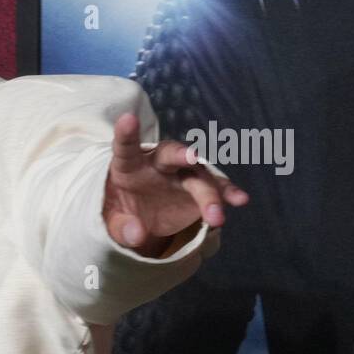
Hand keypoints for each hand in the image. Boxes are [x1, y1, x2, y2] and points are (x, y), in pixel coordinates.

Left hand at [103, 112, 247, 257]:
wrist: (143, 221)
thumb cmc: (123, 213)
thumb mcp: (113, 223)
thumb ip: (120, 228)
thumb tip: (137, 234)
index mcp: (129, 165)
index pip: (125, 147)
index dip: (126, 133)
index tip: (127, 119)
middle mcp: (158, 163)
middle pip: (169, 153)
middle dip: (181, 153)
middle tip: (191, 156)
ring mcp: (182, 174)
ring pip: (198, 176)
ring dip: (209, 194)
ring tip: (215, 217)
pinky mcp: (200, 188)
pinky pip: (217, 187)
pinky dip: (228, 193)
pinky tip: (239, 199)